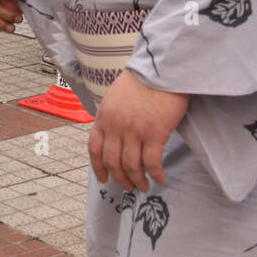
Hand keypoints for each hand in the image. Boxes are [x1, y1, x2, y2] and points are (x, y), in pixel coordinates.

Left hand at [88, 70, 189, 192]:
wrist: (161, 69)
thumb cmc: (142, 80)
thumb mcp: (116, 97)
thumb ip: (112, 116)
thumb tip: (114, 134)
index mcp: (104, 117)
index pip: (95, 149)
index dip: (98, 168)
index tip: (104, 179)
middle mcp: (116, 127)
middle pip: (113, 162)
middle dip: (120, 178)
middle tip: (128, 187)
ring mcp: (134, 131)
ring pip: (131, 166)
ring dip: (137, 180)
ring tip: (144, 186)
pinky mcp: (154, 133)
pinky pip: (152, 162)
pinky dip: (155, 173)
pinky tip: (159, 177)